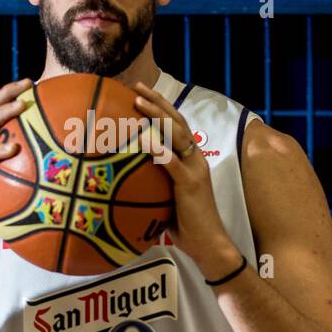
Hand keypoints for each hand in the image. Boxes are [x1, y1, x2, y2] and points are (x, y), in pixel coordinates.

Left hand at [132, 80, 240, 276]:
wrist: (209, 243)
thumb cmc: (186, 225)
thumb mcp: (165, 198)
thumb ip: (152, 183)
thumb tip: (123, 179)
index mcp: (191, 160)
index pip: (176, 125)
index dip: (160, 107)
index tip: (140, 94)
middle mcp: (195, 159)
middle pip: (176, 121)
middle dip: (156, 101)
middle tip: (136, 87)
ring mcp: (194, 169)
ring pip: (176, 134)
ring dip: (156, 116)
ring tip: (137, 102)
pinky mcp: (190, 184)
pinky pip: (172, 162)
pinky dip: (158, 149)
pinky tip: (143, 139)